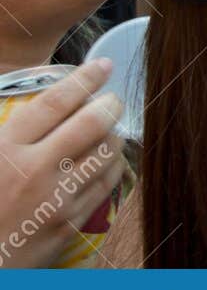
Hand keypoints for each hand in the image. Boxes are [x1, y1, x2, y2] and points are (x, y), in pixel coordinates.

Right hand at [0, 60, 126, 268]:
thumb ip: (12, 128)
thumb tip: (48, 103)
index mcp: (4, 148)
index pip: (55, 102)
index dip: (86, 78)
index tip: (103, 66)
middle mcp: (33, 170)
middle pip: (93, 122)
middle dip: (111, 104)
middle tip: (112, 100)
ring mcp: (56, 199)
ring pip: (107, 151)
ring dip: (113, 135)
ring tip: (107, 132)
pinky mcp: (71, 223)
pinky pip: (107, 183)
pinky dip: (113, 165)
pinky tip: (106, 161)